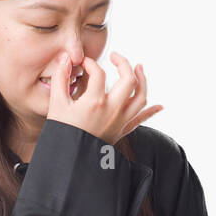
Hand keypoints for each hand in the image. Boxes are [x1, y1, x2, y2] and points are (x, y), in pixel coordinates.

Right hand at [43, 50, 163, 143]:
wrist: (71, 159)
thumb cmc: (62, 132)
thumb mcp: (56, 104)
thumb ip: (60, 78)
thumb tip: (66, 58)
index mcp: (95, 102)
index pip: (98, 73)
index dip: (90, 63)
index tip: (83, 63)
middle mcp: (112, 110)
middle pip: (128, 80)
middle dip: (124, 64)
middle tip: (114, 56)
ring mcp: (121, 121)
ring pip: (141, 97)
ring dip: (143, 81)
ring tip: (139, 68)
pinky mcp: (123, 130)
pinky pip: (141, 119)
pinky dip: (151, 112)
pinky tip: (159, 106)